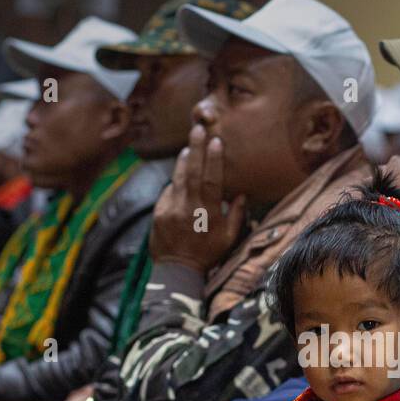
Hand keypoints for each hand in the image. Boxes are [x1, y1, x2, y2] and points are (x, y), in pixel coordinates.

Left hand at [147, 124, 246, 273]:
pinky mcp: (158, 213)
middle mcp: (189, 209)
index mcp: (208, 215)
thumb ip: (236, 215)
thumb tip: (241, 194)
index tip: (216, 141)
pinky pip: (168, 192)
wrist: (177, 271)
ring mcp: (171, 210)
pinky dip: (174, 182)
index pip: (212, 180)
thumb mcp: (228, 239)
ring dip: (183, 161)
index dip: (214, 159)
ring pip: (178, 178)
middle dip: (196, 149)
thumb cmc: (208, 255)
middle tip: (198, 129)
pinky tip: (180, 174)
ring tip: (188, 147)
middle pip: (193, 173)